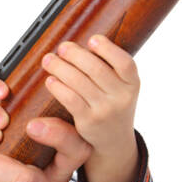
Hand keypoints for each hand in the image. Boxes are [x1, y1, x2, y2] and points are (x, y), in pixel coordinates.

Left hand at [40, 35, 138, 157]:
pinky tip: (50, 80)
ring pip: (79, 82)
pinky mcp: (88, 121)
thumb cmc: (113, 105)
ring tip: (49, 60)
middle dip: (75, 55)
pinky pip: (70, 99)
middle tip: (62, 47)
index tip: (92, 40)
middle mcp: (122, 98)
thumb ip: (110, 68)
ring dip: (60, 67)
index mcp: (132, 84)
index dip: (108, 49)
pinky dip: (58, 87)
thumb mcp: (122, 88)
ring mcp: (105, 110)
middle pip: (96, 69)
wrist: (114, 141)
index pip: (125, 63)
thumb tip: (86, 44)